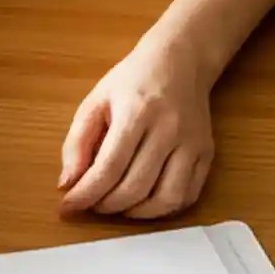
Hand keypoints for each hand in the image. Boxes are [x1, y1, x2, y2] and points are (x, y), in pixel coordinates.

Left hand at [58, 40, 214, 218]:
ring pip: (165, 198)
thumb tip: (68, 184)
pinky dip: (162, 209)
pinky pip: (186, 196)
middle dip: (105, 205)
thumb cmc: (132, 82)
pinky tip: (143, 202)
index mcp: (137, 112)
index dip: (86, 194)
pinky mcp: (206, 154)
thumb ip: (76, 143)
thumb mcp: (95, 102)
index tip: (68, 206)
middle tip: (91, 203)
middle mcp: (169, 129)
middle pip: (135, 187)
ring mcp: (192, 143)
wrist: (181, 60)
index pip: (109, 167)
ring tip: (116, 205)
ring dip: (134, 213)